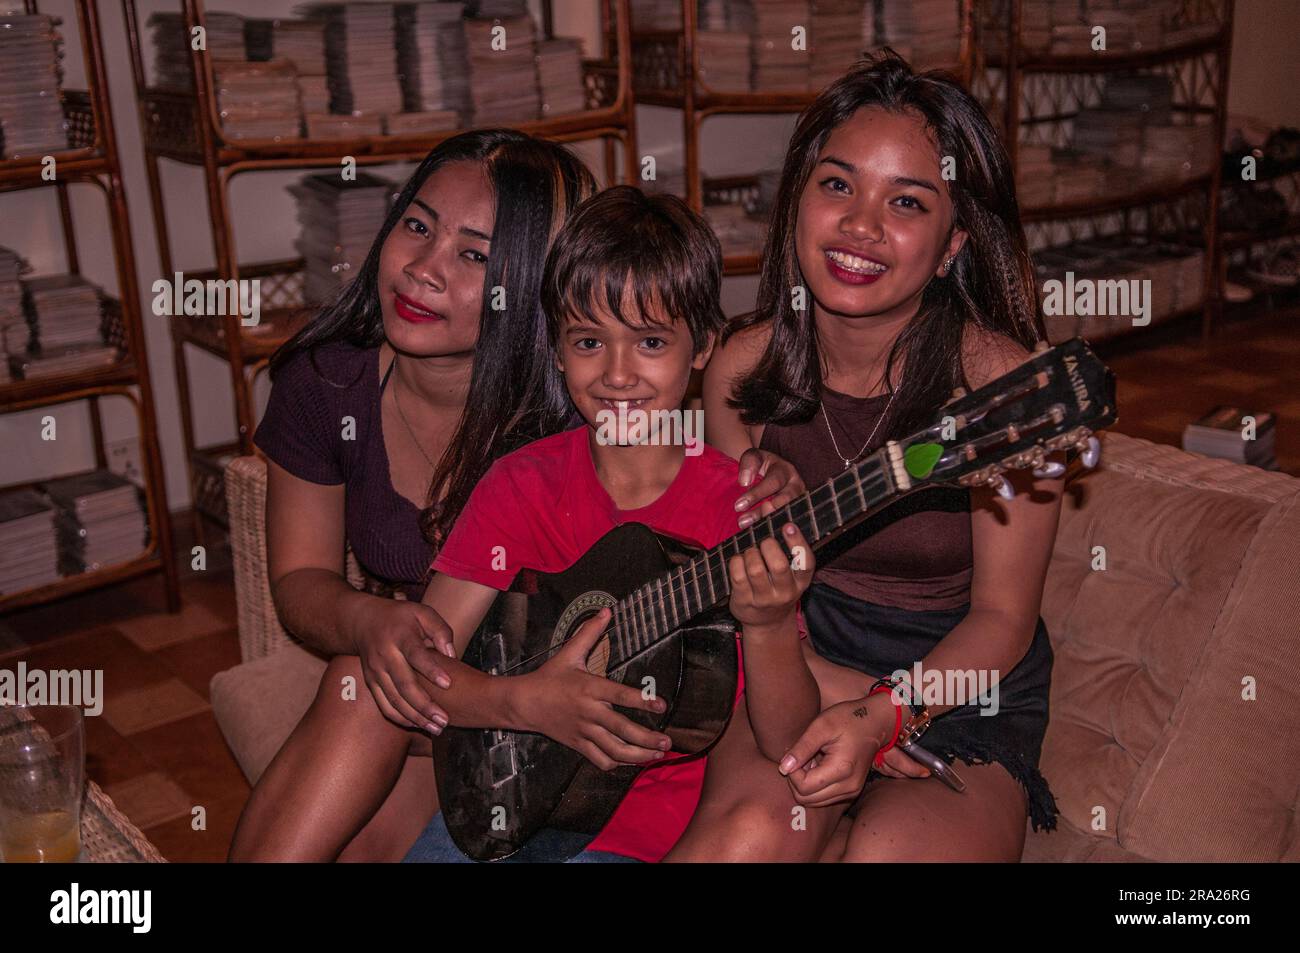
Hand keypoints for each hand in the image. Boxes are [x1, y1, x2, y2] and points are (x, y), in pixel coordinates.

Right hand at [343, 595, 456, 733]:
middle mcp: (385, 656)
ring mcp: (375, 671)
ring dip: (415, 717)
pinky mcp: (371, 682)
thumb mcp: (423, 612)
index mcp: (400, 636)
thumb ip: (440, 630)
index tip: (448, 684)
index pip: (416, 655)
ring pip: (394, 700)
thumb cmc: (401, 617)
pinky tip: (417, 725)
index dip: (431, 670)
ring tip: (436, 729)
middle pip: (404, 684)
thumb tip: (452, 655)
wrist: (362, 621)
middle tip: (445, 720)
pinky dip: (400, 718)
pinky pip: (384, 705)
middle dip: (425, 705)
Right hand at [515, 608, 672, 770]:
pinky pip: (600, 760)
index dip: (642, 700)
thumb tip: (606, 610)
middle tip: (668, 741)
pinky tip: (632, 761)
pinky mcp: (578, 745)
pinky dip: (617, 763)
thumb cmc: (550, 677)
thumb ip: (590, 632)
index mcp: (589, 688)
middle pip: (622, 730)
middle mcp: (589, 712)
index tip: (661, 705)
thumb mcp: (569, 653)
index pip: (619, 695)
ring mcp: (583, 731)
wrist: (524, 703)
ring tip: (656, 754)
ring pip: (614, 750)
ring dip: (638, 755)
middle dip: (647, 738)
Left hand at [728, 522, 813, 631]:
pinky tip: (739, 560)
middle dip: (768, 546)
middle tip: (764, 542)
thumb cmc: (778, 586)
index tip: (787, 525)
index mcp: (801, 581)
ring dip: (750, 553)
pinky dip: (736, 561)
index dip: (797, 542)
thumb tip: (769, 504)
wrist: (768, 623)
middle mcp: (786, 592)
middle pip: (778, 565)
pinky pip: (737, 575)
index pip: (805, 562)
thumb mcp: (788, 570)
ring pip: (755, 569)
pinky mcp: (745, 601)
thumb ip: (782, 541)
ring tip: (750, 551)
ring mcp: (765, 599)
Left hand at [735, 449, 805, 528]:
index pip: (773, 482)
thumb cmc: (761, 465)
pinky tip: (759, 535)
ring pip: (787, 513)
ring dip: (767, 522)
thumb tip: (745, 482)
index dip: (756, 494)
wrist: (771, 471)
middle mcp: (796, 486)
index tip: (738, 506)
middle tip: (742, 521)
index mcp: (785, 470)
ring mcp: (799, 501)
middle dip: (762, 512)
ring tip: (747, 528)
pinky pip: (787, 523)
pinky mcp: (797, 512)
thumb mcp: (754, 457)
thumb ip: (749, 463)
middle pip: (784, 500)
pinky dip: (774, 529)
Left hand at [777, 693, 904, 806]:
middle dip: (796, 780)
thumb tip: (783, 769)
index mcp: (842, 770)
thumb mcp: (821, 726)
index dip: (792, 773)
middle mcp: (849, 787)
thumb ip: (801, 748)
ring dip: (804, 784)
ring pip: (813, 801)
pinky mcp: (851, 791)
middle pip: (806, 799)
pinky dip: (814, 786)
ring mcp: (852, 791)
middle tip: (801, 757)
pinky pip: (823, 798)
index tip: (794, 754)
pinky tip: (818, 766)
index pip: (803, 787)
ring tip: (810, 760)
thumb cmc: (847, 719)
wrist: (874, 722)